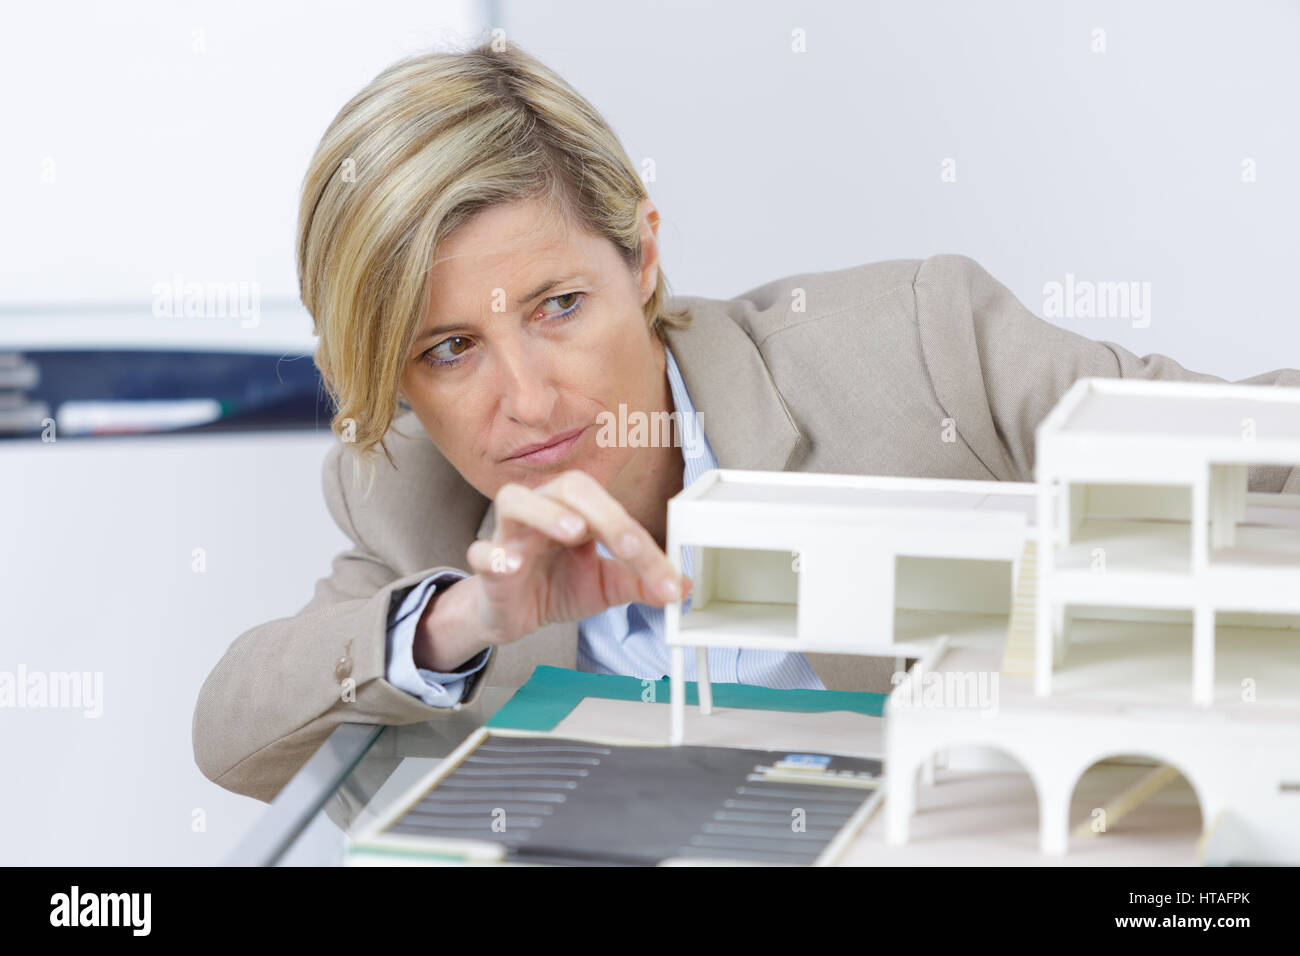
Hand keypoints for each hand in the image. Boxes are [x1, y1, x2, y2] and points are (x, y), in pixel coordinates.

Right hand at [413, 469, 691, 669]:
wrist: (514, 615)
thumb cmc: (558, 585)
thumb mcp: (607, 587)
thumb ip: (641, 582)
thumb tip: (680, 586)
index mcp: (578, 510)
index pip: (612, 511)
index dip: (641, 540)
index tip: (665, 578)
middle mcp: (544, 510)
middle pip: (569, 487)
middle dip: (604, 514)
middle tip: (628, 546)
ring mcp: (510, 533)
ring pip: (516, 501)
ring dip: (546, 513)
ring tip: (573, 532)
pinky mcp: (486, 562)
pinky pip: (482, 550)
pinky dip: (495, 555)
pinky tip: (511, 565)